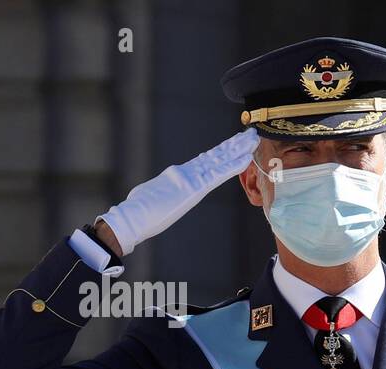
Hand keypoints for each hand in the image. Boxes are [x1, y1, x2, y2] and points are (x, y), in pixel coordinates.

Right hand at [98, 127, 258, 255]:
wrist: (133, 216)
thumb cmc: (140, 211)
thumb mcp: (155, 196)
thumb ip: (164, 191)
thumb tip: (162, 193)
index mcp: (178, 175)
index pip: (205, 161)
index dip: (221, 152)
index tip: (234, 144)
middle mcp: (186, 172)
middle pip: (215, 155)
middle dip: (234, 144)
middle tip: (250, 134)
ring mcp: (190, 177)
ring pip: (219, 160)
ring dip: (238, 149)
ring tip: (252, 139)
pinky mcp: (193, 187)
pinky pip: (218, 175)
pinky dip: (233, 166)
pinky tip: (245, 159)